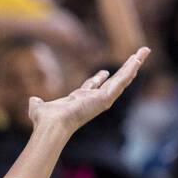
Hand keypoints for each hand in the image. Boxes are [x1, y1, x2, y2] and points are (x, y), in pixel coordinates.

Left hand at [28, 46, 148, 135]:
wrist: (51, 125)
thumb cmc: (45, 121)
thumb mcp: (39, 108)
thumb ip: (36, 104)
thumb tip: (32, 101)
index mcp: (80, 100)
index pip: (93, 87)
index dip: (98, 79)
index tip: (104, 72)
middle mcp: (94, 100)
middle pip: (113, 81)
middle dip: (125, 69)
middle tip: (136, 57)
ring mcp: (102, 100)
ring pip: (122, 80)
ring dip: (134, 65)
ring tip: (145, 52)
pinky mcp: (106, 99)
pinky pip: (121, 81)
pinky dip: (130, 70)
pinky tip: (138, 59)